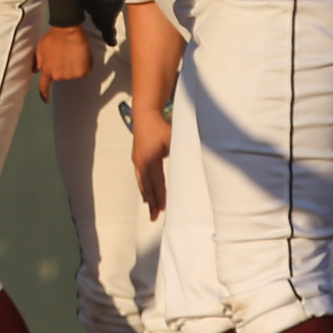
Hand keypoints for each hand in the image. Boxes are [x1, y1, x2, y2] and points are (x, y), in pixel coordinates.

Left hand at [34, 24, 90, 102]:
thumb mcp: (40, 47)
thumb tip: (35, 70)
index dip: (45, 94)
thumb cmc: (54, 36)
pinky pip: (86, 69)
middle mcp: (58, 75)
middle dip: (65, 65)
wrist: (67, 30)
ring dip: (76, 64)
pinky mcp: (82, 71)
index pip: (44, 86)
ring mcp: (70, 75)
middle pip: (63, 74)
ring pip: (75, 72)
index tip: (46, 101)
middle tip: (67, 53)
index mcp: (46, 70)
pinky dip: (86, 63)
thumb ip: (38, 60)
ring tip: (74, 51)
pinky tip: (81, 53)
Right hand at [132, 101, 172, 218]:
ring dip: (147, 197)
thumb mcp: (175, 138)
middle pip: (147, 187)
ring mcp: (137, 161)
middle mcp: (142, 163)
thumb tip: (195, 162)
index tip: (163, 209)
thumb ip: (183, 152)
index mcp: (151, 160)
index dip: (160, 196)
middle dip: (151, 202)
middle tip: (155, 217)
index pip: (157, 182)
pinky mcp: (137, 159)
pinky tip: (146, 194)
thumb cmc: (160, 126)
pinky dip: (143, 188)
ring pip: (142, 184)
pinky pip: (140, 178)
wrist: (145, 114)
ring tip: (150, 210)